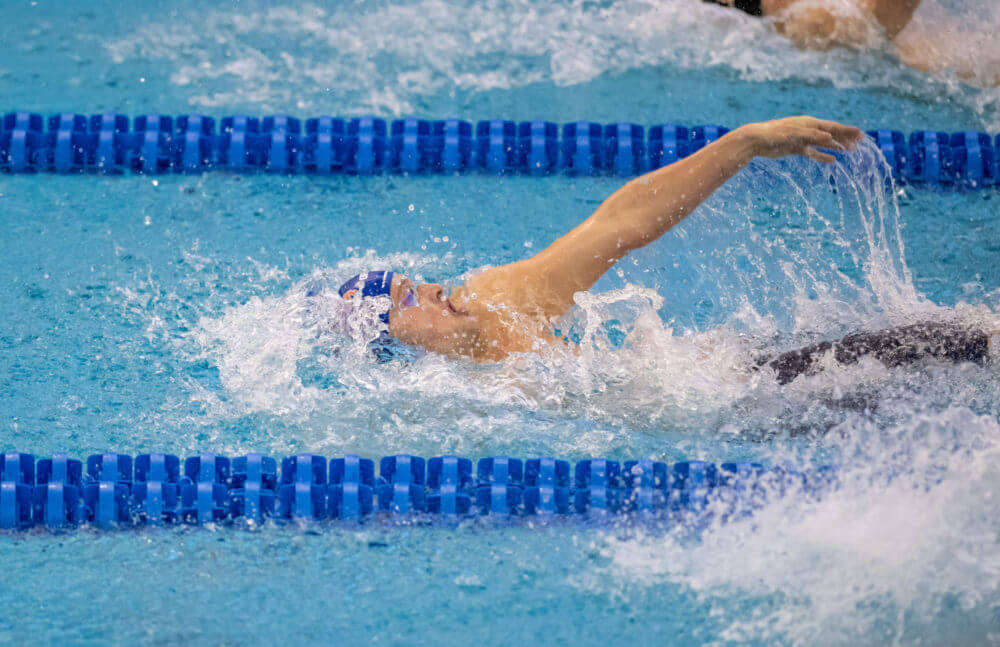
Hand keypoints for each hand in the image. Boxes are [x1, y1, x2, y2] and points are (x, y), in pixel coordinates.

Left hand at [736, 116, 863, 163]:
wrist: (755, 140)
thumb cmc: (773, 134)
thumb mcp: (793, 134)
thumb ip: (812, 135)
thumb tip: (830, 137)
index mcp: (809, 123)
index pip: (831, 127)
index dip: (846, 131)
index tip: (860, 134)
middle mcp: (807, 129)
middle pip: (830, 133)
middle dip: (845, 138)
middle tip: (860, 142)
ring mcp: (802, 139)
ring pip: (823, 143)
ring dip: (836, 146)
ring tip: (851, 150)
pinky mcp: (795, 148)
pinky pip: (812, 152)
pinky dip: (821, 155)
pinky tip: (832, 160)